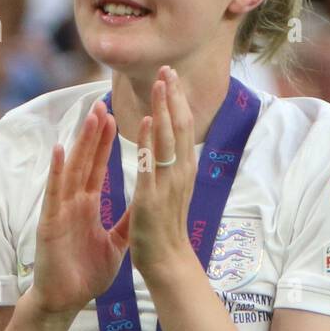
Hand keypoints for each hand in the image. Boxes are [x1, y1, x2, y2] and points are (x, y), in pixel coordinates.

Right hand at [32, 98, 129, 315]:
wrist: (65, 301)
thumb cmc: (85, 275)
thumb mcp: (115, 245)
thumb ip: (126, 223)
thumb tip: (143, 205)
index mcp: (87, 206)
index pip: (97, 168)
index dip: (105, 144)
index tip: (115, 119)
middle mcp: (72, 203)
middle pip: (85, 162)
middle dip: (94, 134)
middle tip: (103, 104)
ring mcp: (60, 210)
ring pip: (71, 170)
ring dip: (80, 143)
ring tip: (89, 118)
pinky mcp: (50, 223)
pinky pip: (54, 194)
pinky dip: (56, 172)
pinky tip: (59, 150)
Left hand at [121, 66, 196, 283]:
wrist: (167, 261)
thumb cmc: (166, 229)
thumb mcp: (172, 192)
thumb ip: (171, 168)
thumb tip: (170, 147)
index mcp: (184, 171)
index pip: (183, 128)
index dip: (178, 101)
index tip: (172, 77)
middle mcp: (181, 174)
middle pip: (180, 127)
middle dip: (174, 96)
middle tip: (168, 69)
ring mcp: (168, 185)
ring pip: (168, 139)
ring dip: (164, 109)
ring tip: (161, 83)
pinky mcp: (151, 197)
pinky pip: (150, 164)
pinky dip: (149, 141)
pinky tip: (145, 121)